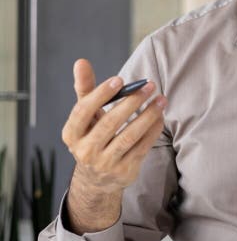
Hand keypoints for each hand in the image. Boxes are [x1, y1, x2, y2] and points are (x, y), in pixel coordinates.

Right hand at [61, 59, 166, 194]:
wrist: (97, 178)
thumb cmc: (92, 135)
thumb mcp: (86, 116)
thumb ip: (85, 89)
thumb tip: (81, 62)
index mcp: (72, 134)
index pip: (83, 111)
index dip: (100, 94)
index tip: (120, 79)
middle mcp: (85, 151)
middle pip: (110, 123)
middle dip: (132, 102)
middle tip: (149, 85)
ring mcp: (105, 163)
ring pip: (129, 136)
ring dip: (148, 115)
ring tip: (161, 99)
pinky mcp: (124, 170)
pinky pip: (142, 147)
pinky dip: (153, 130)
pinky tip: (161, 116)